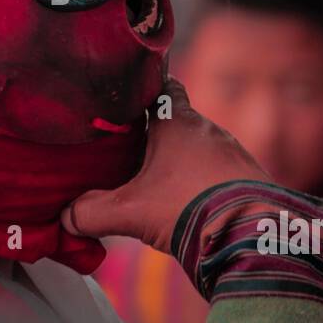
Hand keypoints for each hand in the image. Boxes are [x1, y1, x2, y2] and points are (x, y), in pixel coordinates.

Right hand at [61, 77, 266, 252]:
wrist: (254, 236)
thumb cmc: (190, 208)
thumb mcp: (130, 212)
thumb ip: (91, 212)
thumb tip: (67, 218)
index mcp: (177, 122)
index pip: (162, 87)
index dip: (144, 90)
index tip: (127, 100)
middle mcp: (209, 130)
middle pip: (177, 122)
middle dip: (156, 137)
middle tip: (131, 154)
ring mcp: (233, 153)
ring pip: (199, 149)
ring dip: (182, 163)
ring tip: (160, 187)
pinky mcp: (249, 179)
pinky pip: (220, 172)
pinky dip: (203, 184)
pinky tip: (190, 206)